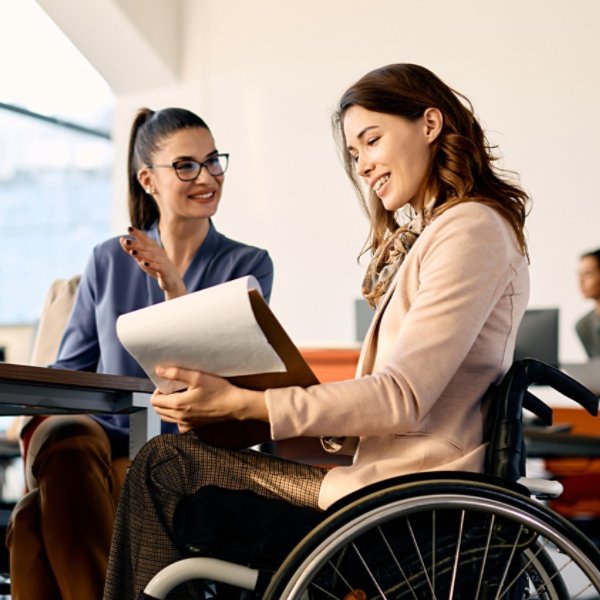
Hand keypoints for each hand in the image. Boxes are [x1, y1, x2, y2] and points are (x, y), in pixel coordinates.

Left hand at [119, 227, 186, 298]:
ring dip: (142, 253)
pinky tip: (144, 263)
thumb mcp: (141, 257)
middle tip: (126, 241)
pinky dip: (151, 265)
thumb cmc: (155, 265)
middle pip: (146, 247)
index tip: (128, 228)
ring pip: (151, 256)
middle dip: (136, 244)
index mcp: (152, 247)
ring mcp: (162, 261)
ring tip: (132, 252)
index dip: (137, 233)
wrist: (172, 278)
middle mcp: (158, 252)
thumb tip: (121, 239)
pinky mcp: (164, 270)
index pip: (144, 238)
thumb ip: (132, 249)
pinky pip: (158, 267)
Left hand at [152, 366, 267, 432]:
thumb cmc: (218, 390)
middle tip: (171, 389)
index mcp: (177, 404)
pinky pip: (179, 425)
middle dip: (160, 399)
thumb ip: (176, 373)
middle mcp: (179, 417)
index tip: (166, 384)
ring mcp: (187, 423)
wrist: (234, 405)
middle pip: (158, 410)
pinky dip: (177, 418)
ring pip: (166, 418)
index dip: (157, 391)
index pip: (154, 401)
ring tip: (177, 397)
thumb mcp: (197, 376)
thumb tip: (159, 371)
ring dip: (166, 408)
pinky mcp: (195, 426)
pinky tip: (185, 409)